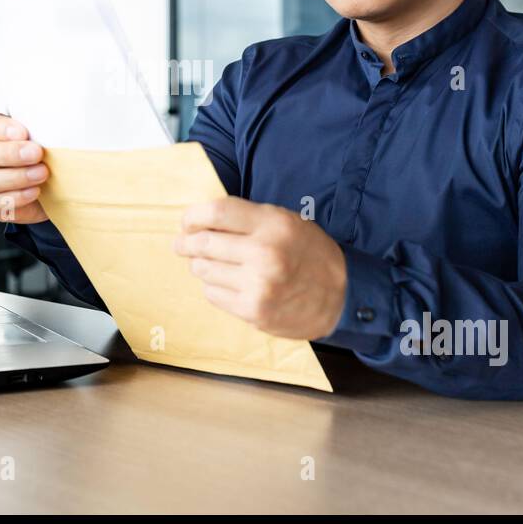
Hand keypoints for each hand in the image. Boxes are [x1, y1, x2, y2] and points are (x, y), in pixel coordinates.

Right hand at [0, 110, 48, 223]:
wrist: (44, 189)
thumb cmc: (38, 155)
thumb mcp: (38, 138)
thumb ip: (37, 131)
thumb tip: (49, 129)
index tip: (23, 132)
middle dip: (9, 153)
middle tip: (36, 153)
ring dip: (16, 177)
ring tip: (41, 173)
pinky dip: (16, 198)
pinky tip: (34, 192)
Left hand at [173, 197, 347, 339]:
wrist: (341, 296)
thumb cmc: (309, 254)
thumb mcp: (286, 222)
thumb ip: (248, 218)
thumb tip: (200, 221)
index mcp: (273, 224)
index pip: (216, 212)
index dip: (193, 216)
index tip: (186, 222)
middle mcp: (265, 253)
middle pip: (204, 243)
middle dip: (186, 242)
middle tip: (181, 244)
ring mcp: (258, 285)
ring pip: (204, 270)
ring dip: (200, 265)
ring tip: (209, 263)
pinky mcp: (253, 311)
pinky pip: (213, 294)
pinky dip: (213, 286)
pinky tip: (227, 283)